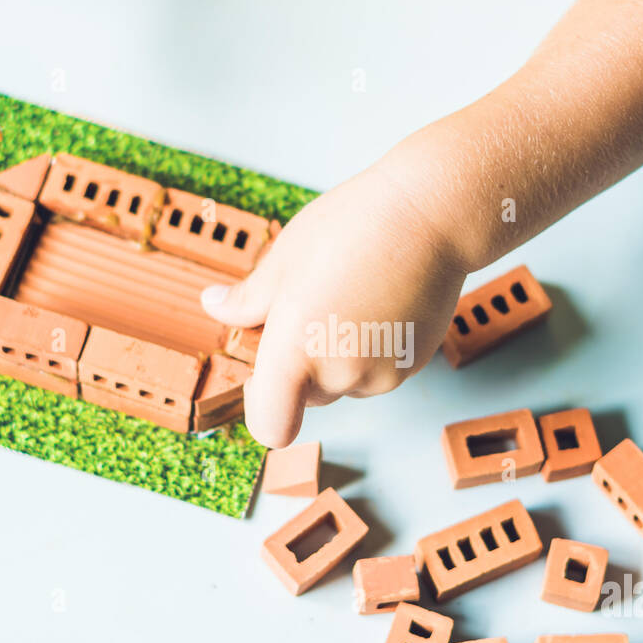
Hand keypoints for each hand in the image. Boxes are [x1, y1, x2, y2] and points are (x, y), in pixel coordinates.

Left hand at [201, 164, 467, 447]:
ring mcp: (381, 374)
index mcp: (294, 353)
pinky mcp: (412, 365)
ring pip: (346, 382)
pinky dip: (373, 349)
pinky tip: (380, 302)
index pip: (270, 428)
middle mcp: (339, 375)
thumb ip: (246, 300)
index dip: (261, 408)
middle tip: (309, 310)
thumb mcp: (283, 260)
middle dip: (302, 367)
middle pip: (308, 398)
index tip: (262, 376)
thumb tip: (215, 307)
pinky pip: (379, 371)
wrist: (427, 215)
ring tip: (351, 297)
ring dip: (340, 356)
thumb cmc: (351, 229)